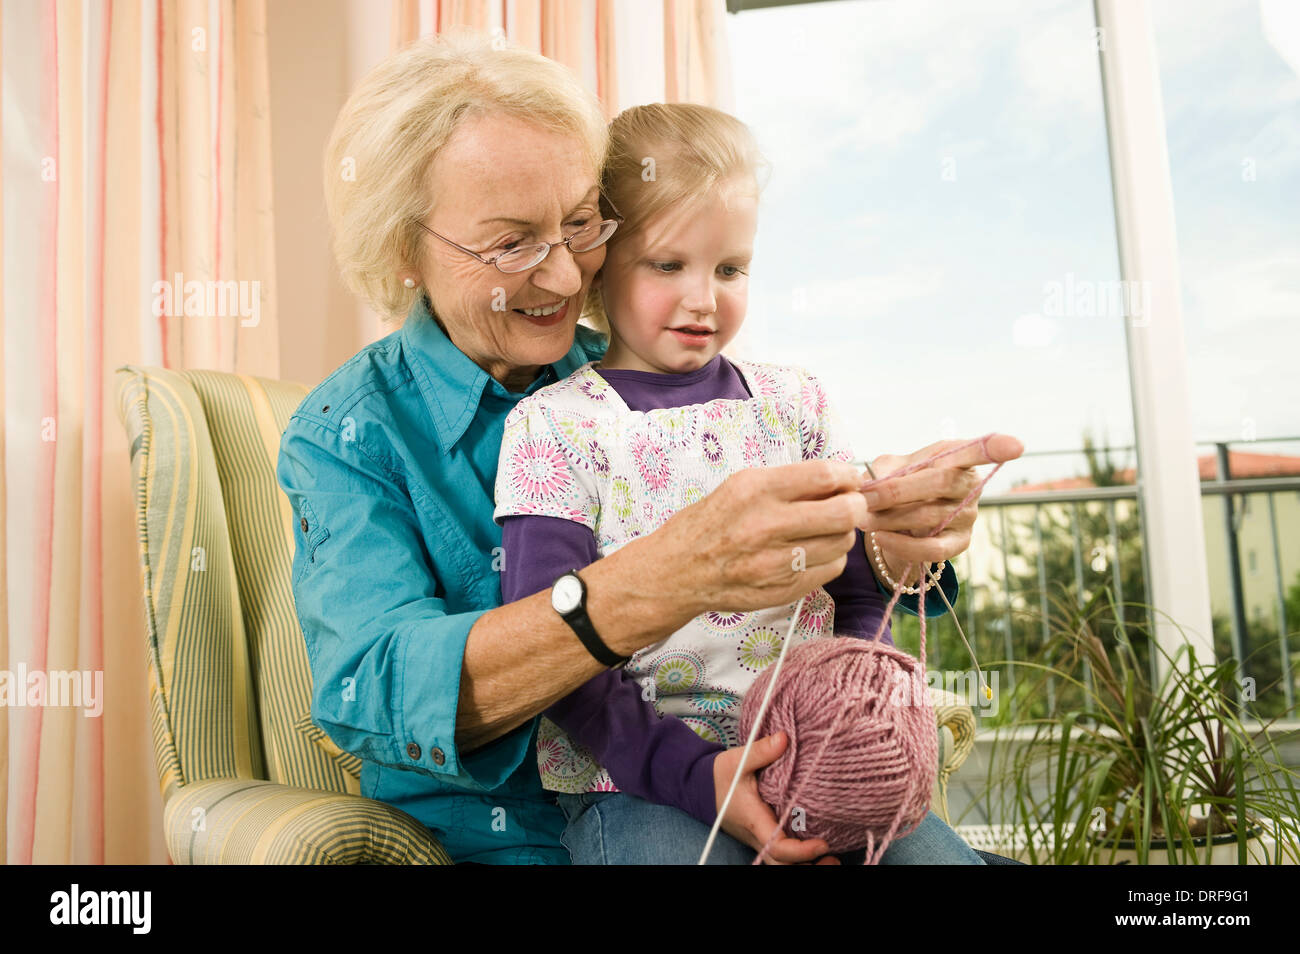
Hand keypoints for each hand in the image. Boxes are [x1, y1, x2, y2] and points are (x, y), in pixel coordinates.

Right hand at [651, 459, 868, 617]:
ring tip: (823, 531)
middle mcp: (766, 525)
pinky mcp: (781, 590)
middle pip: (844, 513)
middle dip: (855, 506)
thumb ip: (788, 483)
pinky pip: (830, 570)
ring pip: (841, 543)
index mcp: (755, 490)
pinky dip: (829, 559)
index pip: (825, 476)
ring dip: (841, 534)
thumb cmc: (707, 525)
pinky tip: (810, 553)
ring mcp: (774, 562)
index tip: (849, 480)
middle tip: (849, 506)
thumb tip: (838, 479)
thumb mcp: (739, 487)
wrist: (675, 572)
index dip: (848, 476)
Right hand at [712, 731, 839, 864]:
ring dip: (805, 865)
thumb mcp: (737, 760)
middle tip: (832, 857)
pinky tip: (819, 851)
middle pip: (783, 865)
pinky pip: (782, 857)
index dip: (801, 851)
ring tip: (832, 859)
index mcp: (755, 821)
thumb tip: (784, 739)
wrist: (703, 789)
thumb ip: (761, 751)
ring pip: (783, 864)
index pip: (778, 847)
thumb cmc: (721, 777)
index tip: (823, 843)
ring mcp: (762, 839)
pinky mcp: (765, 836)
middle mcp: (759, 836)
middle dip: (808, 866)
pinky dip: (800, 859)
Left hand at [861, 433, 1023, 580]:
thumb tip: (872, 483)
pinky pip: (931, 548)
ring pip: (929, 515)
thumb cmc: (898, 484)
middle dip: (897, 491)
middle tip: (865, 498)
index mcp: (955, 456)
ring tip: (864, 517)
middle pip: (941, 482)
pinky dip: (901, 544)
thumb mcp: (888, 468)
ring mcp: (968, 515)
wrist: (898, 520)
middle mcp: (970, 484)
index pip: (979, 450)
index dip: (996, 447)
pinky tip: (880, 538)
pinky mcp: (960, 543)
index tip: (1016, 445)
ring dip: (890, 518)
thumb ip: (882, 470)